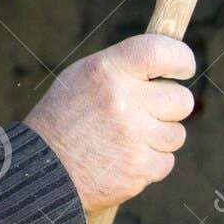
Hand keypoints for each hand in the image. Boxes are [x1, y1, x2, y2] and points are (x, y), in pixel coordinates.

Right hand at [25, 34, 195, 213]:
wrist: (39, 171)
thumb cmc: (65, 120)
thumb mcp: (84, 79)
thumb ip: (124, 68)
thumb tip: (169, 62)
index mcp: (107, 70)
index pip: (161, 52)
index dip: (181, 59)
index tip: (184, 69)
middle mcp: (122, 100)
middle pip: (182, 99)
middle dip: (170, 108)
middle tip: (146, 114)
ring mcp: (133, 136)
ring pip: (177, 134)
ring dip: (158, 138)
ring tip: (126, 140)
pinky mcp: (139, 168)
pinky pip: (166, 161)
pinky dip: (150, 164)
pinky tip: (123, 161)